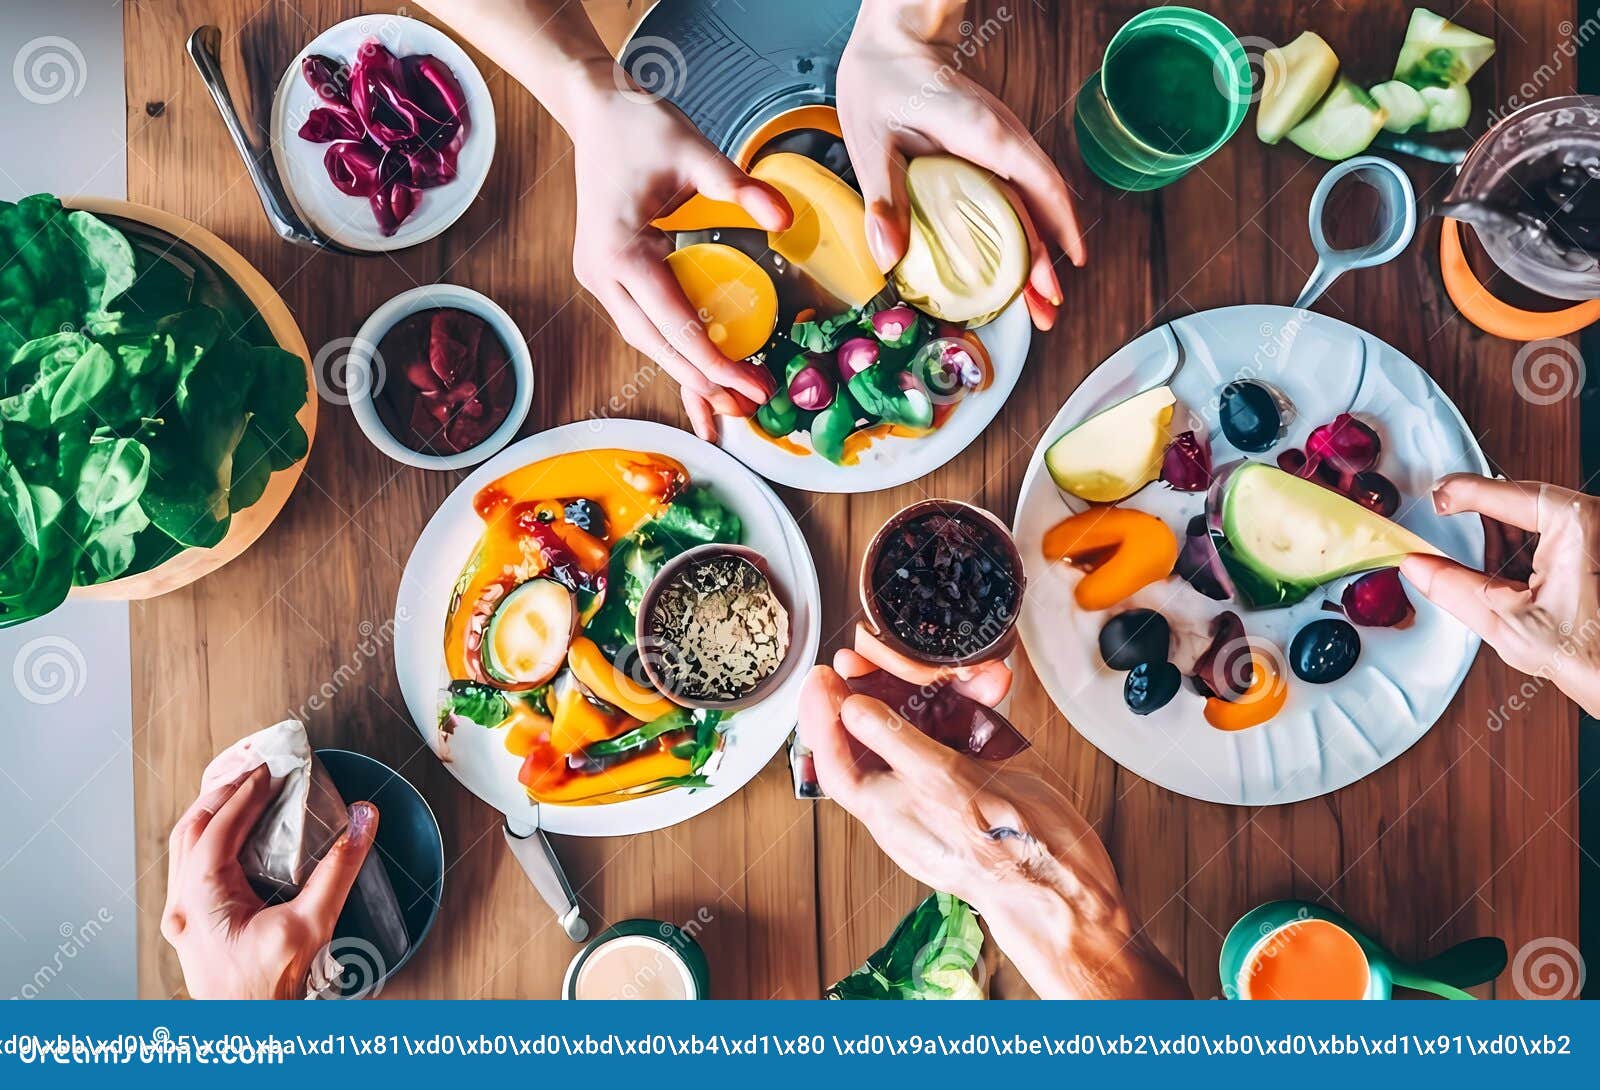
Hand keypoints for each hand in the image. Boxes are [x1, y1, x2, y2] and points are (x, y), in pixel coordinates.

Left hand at [161, 766, 378, 998]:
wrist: (252, 1032)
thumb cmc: (272, 990)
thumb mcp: (312, 926)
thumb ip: (338, 870)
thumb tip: (361, 821)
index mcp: (201, 905)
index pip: (214, 834)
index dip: (241, 798)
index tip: (267, 774)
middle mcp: (182, 909)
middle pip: (188, 833)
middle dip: (219, 794)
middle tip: (251, 769)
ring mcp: (182, 918)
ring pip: (183, 849)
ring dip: (211, 814)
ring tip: (240, 789)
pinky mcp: (192, 924)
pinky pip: (190, 867)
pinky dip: (210, 837)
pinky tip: (231, 831)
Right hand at [567, 84, 788, 439]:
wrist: (596, 112)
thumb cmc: (642, 127)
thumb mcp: (695, 151)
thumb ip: (740, 187)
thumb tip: (784, 217)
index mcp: (619, 252)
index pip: (674, 323)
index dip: (717, 362)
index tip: (754, 386)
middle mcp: (602, 275)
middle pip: (657, 345)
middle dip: (702, 382)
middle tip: (748, 408)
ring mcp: (600, 279)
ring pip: (646, 340)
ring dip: (685, 371)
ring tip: (728, 401)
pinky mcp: (608, 276)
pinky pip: (644, 322)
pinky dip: (672, 348)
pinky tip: (700, 373)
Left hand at [800, 631, 1187, 997]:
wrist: (1067, 887)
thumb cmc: (1003, 855)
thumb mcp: (941, 786)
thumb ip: (896, 744)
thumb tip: (851, 710)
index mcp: (885, 807)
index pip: (835, 757)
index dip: (822, 716)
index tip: (822, 677)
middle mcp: (911, 792)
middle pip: (878, 730)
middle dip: (882, 685)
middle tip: (877, 653)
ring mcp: (948, 781)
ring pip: (929, 721)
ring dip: (939, 684)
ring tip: (953, 662)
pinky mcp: (985, 772)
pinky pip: (970, 727)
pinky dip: (978, 700)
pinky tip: (991, 681)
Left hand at [837, 0, 1084, 329]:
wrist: (894, 41)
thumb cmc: (883, 82)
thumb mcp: (871, 141)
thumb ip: (884, 198)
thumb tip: (888, 256)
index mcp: (982, 135)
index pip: (1036, 183)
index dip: (1058, 226)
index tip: (1070, 266)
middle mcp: (1003, 140)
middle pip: (1039, 206)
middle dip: (1047, 263)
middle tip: (1049, 313)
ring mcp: (1001, 145)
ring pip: (1031, 204)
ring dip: (1038, 253)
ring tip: (1040, 302)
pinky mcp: (991, 151)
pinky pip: (1016, 195)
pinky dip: (1024, 230)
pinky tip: (1020, 263)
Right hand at [1402, 474, 1599, 715]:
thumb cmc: (1587, 654)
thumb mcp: (1504, 620)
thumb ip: (1452, 586)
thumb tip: (1418, 565)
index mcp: (1577, 525)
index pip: (1507, 492)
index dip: (1463, 492)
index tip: (1437, 496)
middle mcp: (1594, 520)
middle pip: (1520, 501)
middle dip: (1482, 516)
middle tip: (1446, 519)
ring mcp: (1595, 534)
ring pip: (1534, 517)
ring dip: (1502, 536)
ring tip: (1483, 566)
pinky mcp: (1592, 550)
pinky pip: (1550, 534)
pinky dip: (1522, 549)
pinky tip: (1507, 575)